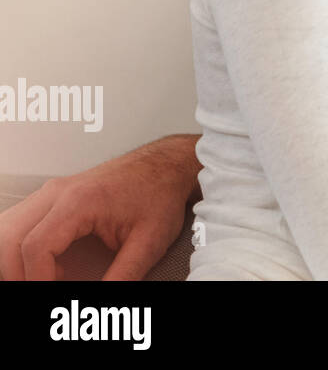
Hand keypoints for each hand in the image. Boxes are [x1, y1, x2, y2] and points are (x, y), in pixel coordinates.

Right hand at [0, 137, 197, 280]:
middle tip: (42, 290)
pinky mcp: (53, 197)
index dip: (38, 280)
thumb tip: (103, 307)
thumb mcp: (149, 242)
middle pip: (9, 238)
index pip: (37, 247)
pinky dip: (22, 249)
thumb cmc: (160, 192)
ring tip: (46, 279)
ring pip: (9, 229)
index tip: (50, 297)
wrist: (166, 165)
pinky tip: (50, 265)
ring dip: (15, 261)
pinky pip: (19, 224)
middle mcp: (59, 193)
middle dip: (18, 273)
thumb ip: (123, 277)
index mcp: (80, 201)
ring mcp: (52, 193)